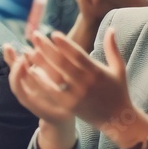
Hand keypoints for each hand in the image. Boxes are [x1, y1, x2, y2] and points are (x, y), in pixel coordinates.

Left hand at [16, 29, 146, 141]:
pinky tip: (30, 70)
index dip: (65, 44)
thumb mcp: (118, 69)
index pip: (78, 55)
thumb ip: (113, 49)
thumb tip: (111, 28)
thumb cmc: (118, 91)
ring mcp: (76, 95)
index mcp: (97, 72)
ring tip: (28, 50)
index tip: (53, 34)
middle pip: (62, 62)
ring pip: (54, 76)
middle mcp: (86, 83)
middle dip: (46, 47)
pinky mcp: (69, 105)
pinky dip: (40, 81)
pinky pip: (51, 91)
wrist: (117, 120)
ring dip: (40, 62)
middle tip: (34, 35)